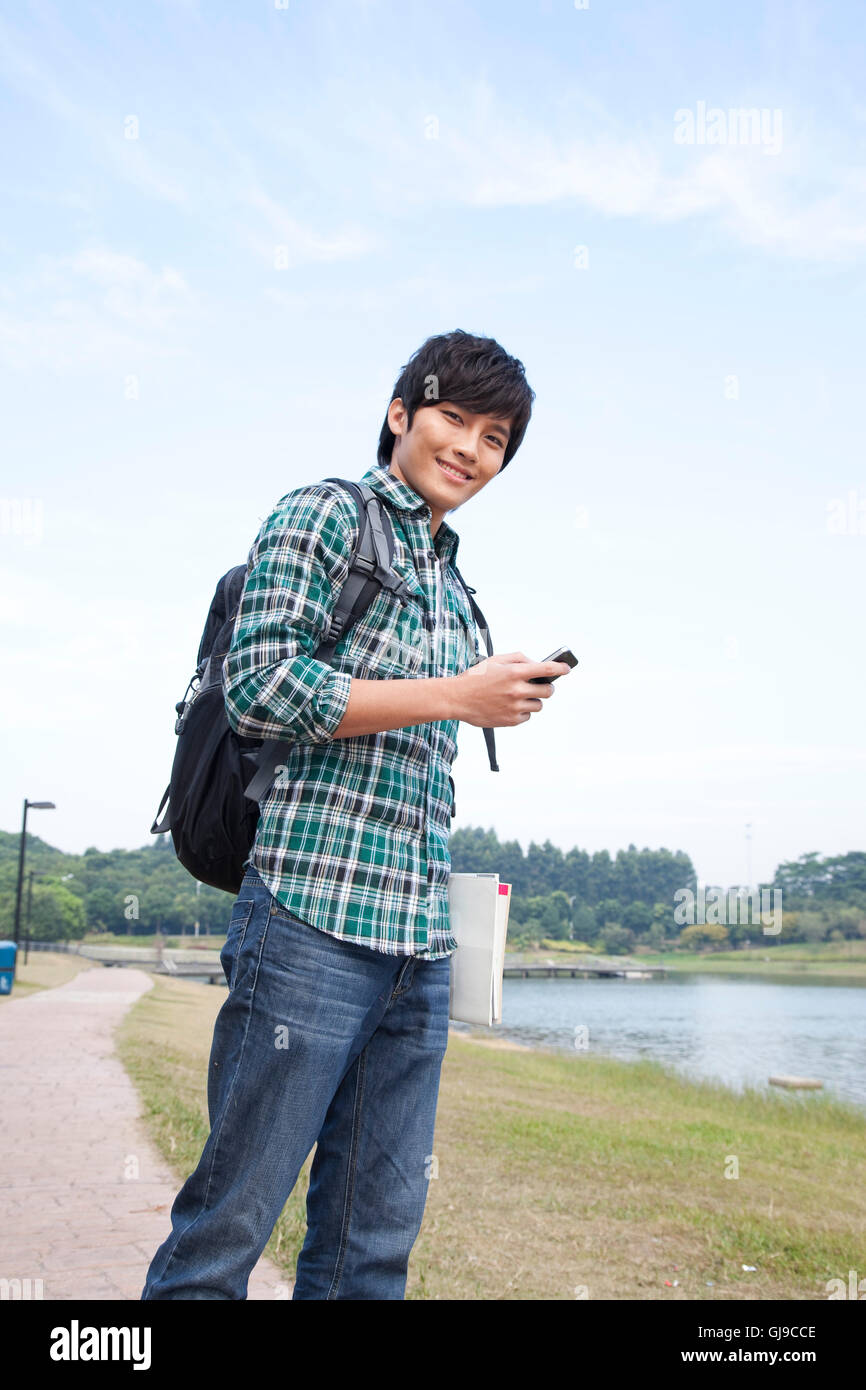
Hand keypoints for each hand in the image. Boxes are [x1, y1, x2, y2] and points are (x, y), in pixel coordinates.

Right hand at [451, 652, 571, 727]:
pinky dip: (523, 711)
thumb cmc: (476, 677)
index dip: (561, 668)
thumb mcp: (496, 660)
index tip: (566, 669)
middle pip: (549, 691)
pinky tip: (510, 705)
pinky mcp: (510, 720)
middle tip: (539, 686)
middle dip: (547, 687)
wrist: (456, 698)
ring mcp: (514, 707)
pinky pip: (527, 716)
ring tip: (519, 696)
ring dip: (534, 700)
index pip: (546, 670)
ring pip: (539, 705)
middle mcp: (516, 690)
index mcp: (514, 673)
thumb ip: (518, 659)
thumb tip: (536, 664)